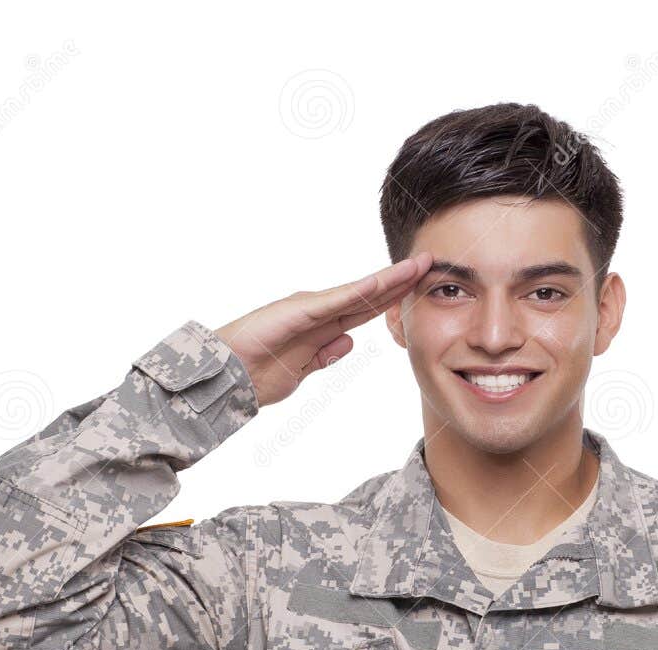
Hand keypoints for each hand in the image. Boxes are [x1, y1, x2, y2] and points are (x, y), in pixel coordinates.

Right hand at [215, 252, 431, 406]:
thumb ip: (325, 355)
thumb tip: (349, 342)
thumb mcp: (302, 369)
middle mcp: (318, 311)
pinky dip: (360, 292)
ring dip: (390, 279)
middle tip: (430, 264)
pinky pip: (337, 300)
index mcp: (321, 326)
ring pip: (359, 291)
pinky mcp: (300, 310)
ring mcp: (310, 307)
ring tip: (418, 265)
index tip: (420, 289)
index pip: (366, 310)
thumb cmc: (257, 374)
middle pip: (369, 295)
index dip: (394, 298)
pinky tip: (382, 282)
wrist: (227, 376)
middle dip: (401, 281)